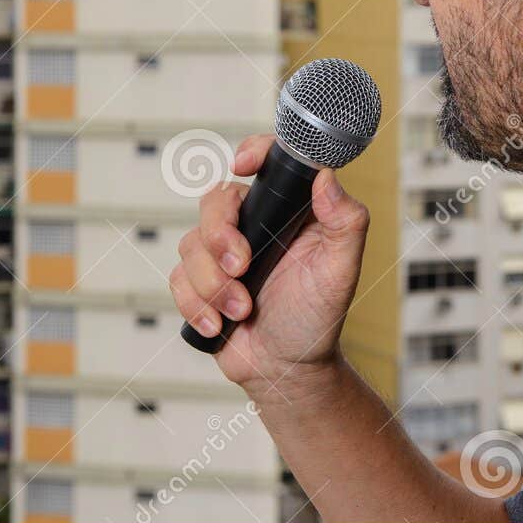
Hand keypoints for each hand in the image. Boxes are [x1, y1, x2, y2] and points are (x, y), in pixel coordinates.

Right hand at [169, 134, 370, 395]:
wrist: (286, 370)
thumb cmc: (317, 317)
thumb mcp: (341, 270)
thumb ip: (344, 222)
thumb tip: (326, 176)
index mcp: (289, 211)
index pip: (267, 163)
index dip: (252, 152)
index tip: (242, 165)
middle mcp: (254, 224)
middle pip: (215, 201)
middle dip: (220, 237)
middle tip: (241, 267)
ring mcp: (222, 251)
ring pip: (191, 243)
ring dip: (213, 284)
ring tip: (241, 310)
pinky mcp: (199, 279)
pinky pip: (177, 278)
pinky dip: (196, 304)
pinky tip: (220, 325)